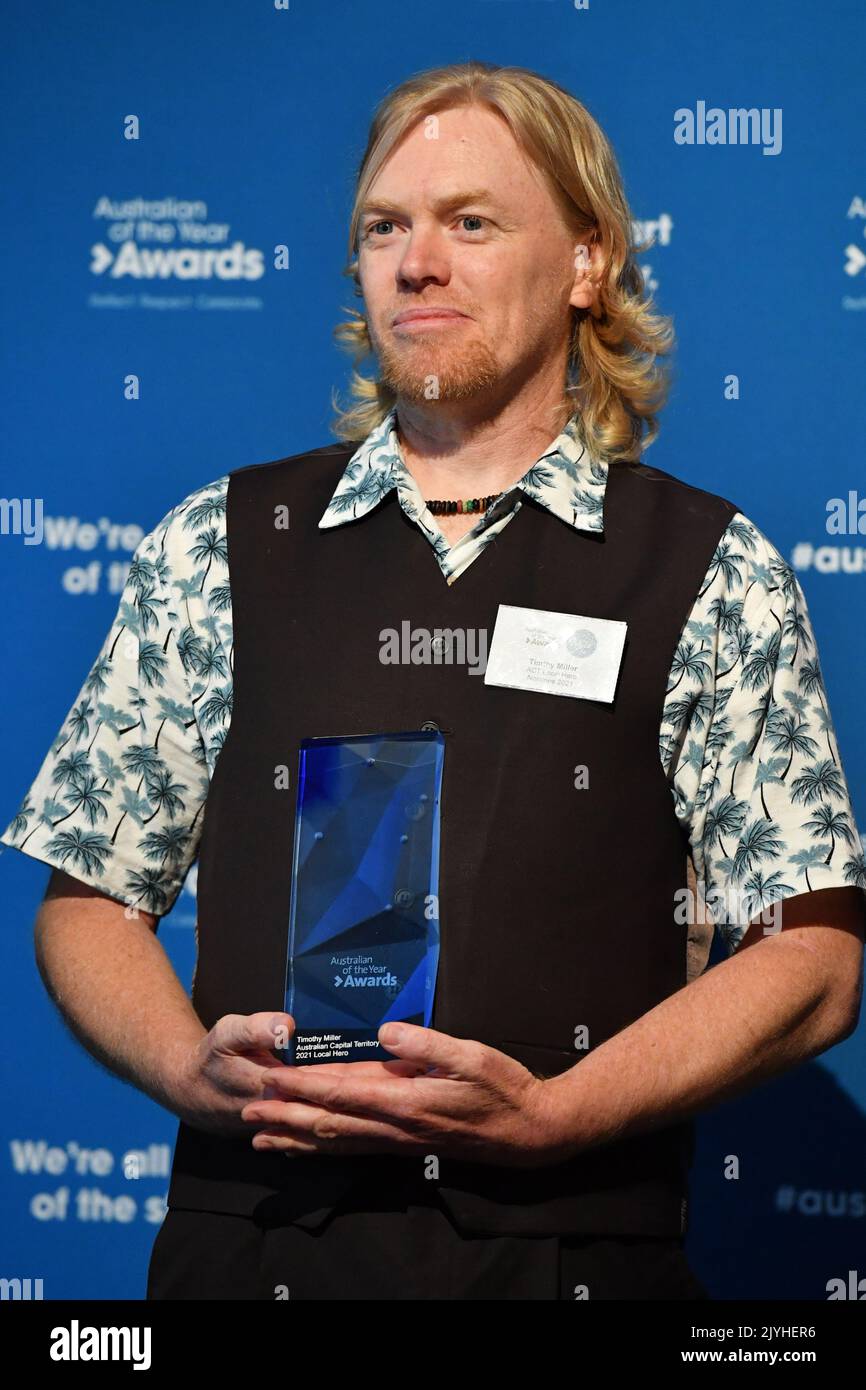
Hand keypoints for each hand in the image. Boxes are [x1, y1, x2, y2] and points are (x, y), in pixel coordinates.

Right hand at [164, 1012, 425, 1137]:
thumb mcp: (228, 1032)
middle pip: (335, 1116)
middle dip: (372, 1112)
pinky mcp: (289, 1130)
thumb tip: (287, 1027)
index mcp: (278, 1091)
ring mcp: (291, 1129)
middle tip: (409, 1111)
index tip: (392, 1077)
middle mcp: (295, 1118)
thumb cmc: (209, 1054)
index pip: (325, 1090)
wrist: (182, 1085)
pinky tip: (370, 1134)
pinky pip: (316, 1138)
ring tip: (394, 1129)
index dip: (358, 1086)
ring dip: (366, 1127)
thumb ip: (256, 1028)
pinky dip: (341, 1137)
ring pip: (330, 1132)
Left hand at [240, 1022, 575, 1167]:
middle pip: (328, 1124)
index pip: (342, 1094)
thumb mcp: (471, 1056)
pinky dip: (322, 1148)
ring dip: (295, 1138)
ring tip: (259, 1137)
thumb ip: (426, 1043)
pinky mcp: (405, 1143)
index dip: (303, 1087)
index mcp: (407, 1101)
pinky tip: (304, 1147)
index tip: (271, 1078)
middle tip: (245, 1111)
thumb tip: (385, 1030)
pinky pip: (354, 1148)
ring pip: (336, 1143)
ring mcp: (399, 1139)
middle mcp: (395, 1127)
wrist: (530, 1132)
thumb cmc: (503, 1088)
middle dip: (284, 1117)